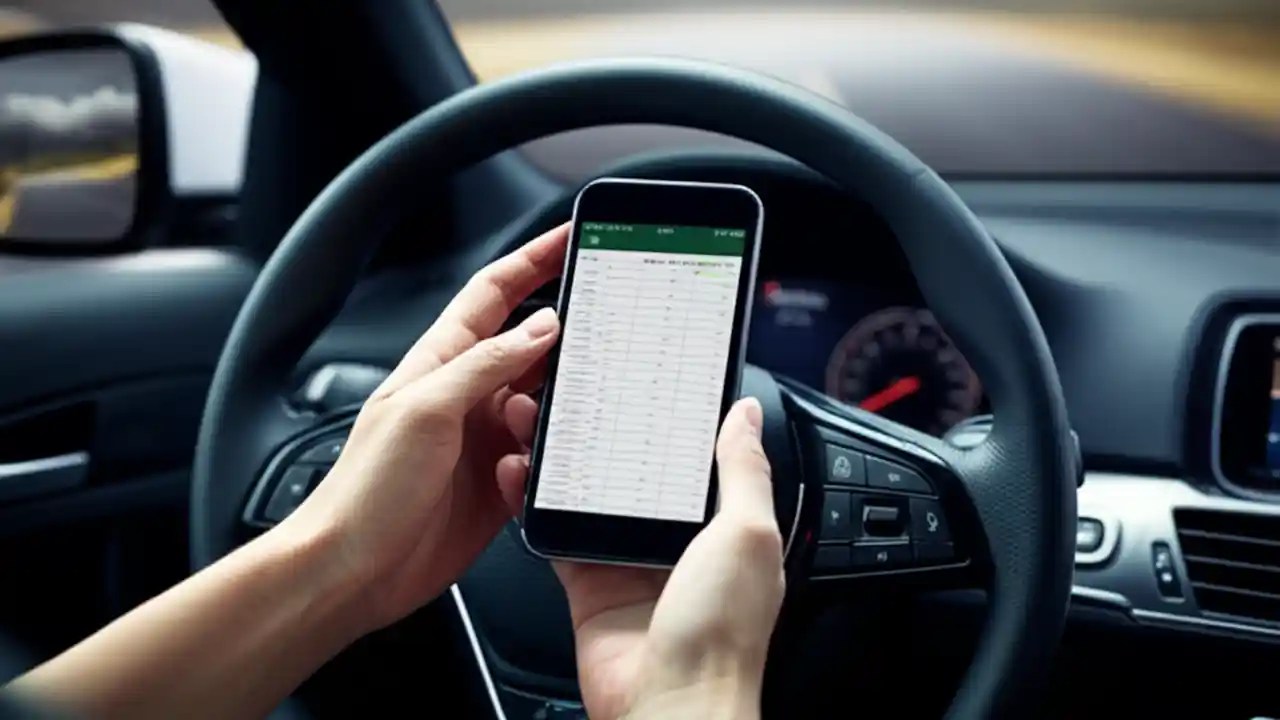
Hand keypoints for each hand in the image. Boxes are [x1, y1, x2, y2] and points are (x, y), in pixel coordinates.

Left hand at [276, 223, 567, 632]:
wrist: (353, 570)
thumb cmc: (367, 490)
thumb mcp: (426, 410)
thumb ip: (485, 365)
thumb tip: (541, 327)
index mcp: (441, 361)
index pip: (495, 292)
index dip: (533, 260)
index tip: (571, 236)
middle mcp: (467, 394)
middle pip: (531, 344)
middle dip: (569, 334)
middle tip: (607, 331)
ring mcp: (484, 438)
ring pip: (546, 402)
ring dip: (560, 408)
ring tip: (553, 422)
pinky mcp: (500, 483)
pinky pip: (545, 456)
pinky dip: (551, 459)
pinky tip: (534, 471)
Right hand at [497, 397, 784, 719]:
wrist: (669, 705)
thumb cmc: (720, 633)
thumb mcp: (748, 534)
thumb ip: (743, 470)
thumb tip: (745, 414)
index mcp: (724, 528)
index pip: (695, 460)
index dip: (669, 422)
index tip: (642, 383)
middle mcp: (677, 544)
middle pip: (633, 473)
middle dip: (602, 432)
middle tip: (575, 392)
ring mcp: (628, 563)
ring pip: (589, 497)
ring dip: (562, 460)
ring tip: (537, 419)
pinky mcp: (588, 586)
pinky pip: (557, 538)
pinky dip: (533, 507)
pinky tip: (518, 475)